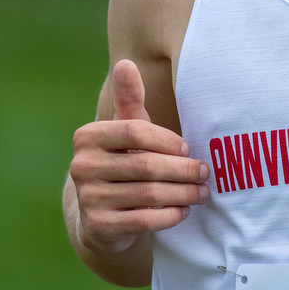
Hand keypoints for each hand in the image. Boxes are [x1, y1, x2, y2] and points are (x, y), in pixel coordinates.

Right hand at [69, 59, 209, 253]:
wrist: (101, 215)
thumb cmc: (124, 160)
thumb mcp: (126, 129)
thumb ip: (130, 99)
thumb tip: (126, 62)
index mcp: (88, 136)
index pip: (135, 131)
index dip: (167, 139)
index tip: (187, 147)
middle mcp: (82, 166)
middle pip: (146, 164)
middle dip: (184, 169)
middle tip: (206, 172)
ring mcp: (88, 198)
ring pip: (149, 194)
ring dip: (183, 193)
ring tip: (202, 192)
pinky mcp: (99, 227)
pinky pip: (144, 220)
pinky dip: (170, 215)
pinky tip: (184, 211)